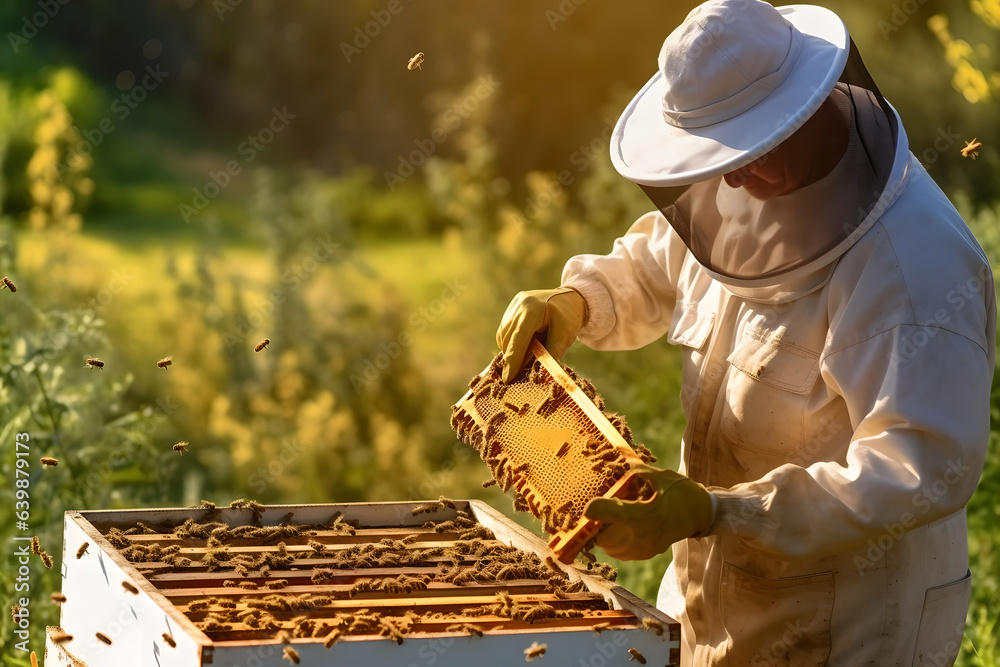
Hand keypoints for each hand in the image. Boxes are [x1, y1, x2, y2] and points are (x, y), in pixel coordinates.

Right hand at [496, 287, 586, 382]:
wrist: (570, 297)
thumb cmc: (569, 318)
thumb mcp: (565, 336)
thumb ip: (551, 353)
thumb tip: (539, 374)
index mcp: (532, 310)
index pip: (518, 338)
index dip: (512, 360)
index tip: (507, 378)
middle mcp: (519, 305)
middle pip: (508, 337)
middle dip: (509, 359)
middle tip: (512, 379)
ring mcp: (514, 305)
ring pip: (504, 334)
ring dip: (509, 350)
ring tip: (519, 365)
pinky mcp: (512, 307)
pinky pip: (505, 329)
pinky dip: (510, 342)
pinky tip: (519, 350)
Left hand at [583, 464, 713, 560]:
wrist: (703, 514)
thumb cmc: (681, 492)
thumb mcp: (659, 476)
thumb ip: (634, 472)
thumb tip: (612, 464)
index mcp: (646, 515)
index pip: (610, 515)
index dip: (594, 509)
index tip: (588, 503)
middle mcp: (643, 537)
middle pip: (602, 537)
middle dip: (595, 524)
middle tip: (598, 508)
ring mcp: (644, 549)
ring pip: (608, 547)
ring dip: (602, 533)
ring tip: (606, 517)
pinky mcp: (646, 554)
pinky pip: (618, 552)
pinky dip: (612, 541)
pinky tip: (616, 526)